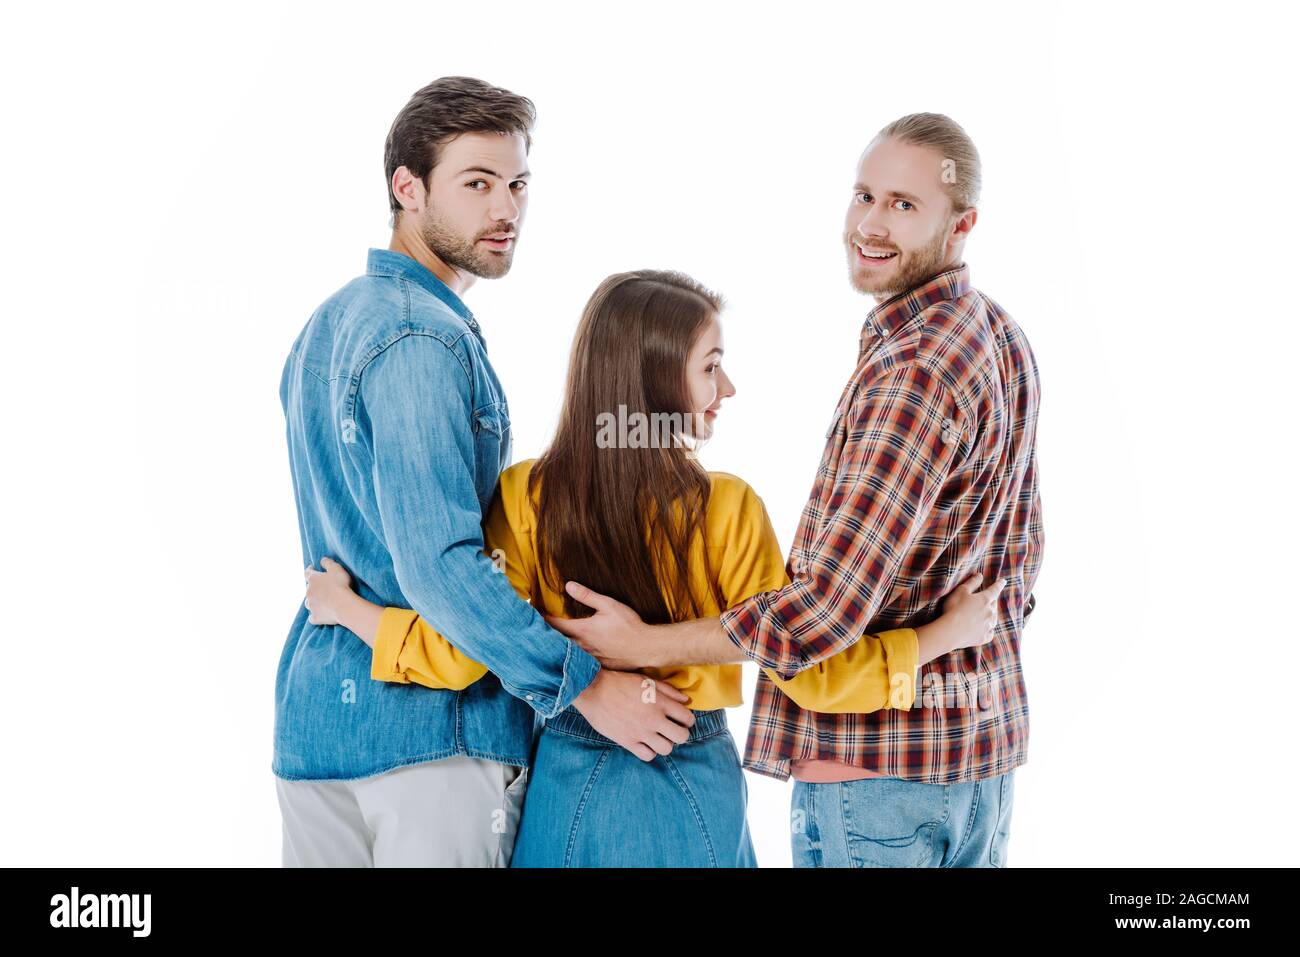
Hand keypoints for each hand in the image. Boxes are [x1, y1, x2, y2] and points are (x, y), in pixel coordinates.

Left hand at [304, 556, 353, 625]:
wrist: (344, 605)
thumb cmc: (341, 585)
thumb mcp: (336, 568)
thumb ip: (328, 563)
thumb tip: (322, 560)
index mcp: (313, 579)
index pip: (308, 572)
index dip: (310, 570)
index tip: (311, 568)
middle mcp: (309, 592)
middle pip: (308, 588)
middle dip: (314, 587)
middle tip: (322, 587)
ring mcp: (311, 606)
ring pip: (308, 603)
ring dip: (313, 601)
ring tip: (321, 601)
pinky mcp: (315, 617)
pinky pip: (313, 617)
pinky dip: (316, 615)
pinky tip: (320, 615)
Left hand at [543, 581, 651, 670]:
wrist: (646, 648)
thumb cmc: (629, 625)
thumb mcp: (609, 605)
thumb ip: (588, 596)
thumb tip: (568, 585)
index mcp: (582, 630)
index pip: (554, 624)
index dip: (542, 618)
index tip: (534, 612)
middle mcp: (581, 646)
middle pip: (556, 641)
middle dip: (546, 635)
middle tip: (536, 629)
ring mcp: (588, 658)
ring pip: (566, 653)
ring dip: (557, 647)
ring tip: (549, 641)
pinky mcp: (596, 666)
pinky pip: (578, 662)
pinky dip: (571, 657)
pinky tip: (569, 655)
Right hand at [572, 670, 695, 761]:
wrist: (593, 690)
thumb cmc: (620, 682)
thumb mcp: (647, 680)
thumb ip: (668, 690)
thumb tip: (686, 700)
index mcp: (660, 702)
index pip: (687, 718)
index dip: (688, 720)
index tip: (682, 719)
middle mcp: (653, 719)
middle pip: (681, 737)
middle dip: (681, 734)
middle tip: (673, 730)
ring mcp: (641, 732)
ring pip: (666, 749)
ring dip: (665, 743)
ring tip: (659, 736)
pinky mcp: (627, 741)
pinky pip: (648, 756)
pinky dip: (650, 751)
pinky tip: (645, 742)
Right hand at [933, 573, 1005, 651]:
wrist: (951, 632)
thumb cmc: (954, 608)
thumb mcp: (961, 591)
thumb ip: (972, 582)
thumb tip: (980, 575)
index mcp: (985, 599)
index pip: (995, 589)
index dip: (999, 584)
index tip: (1003, 581)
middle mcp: (991, 612)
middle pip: (994, 604)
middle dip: (991, 601)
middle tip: (986, 599)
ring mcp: (988, 626)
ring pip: (993, 618)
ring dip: (990, 615)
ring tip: (984, 614)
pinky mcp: (984, 637)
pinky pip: (990, 633)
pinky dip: (988, 630)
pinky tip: (984, 629)